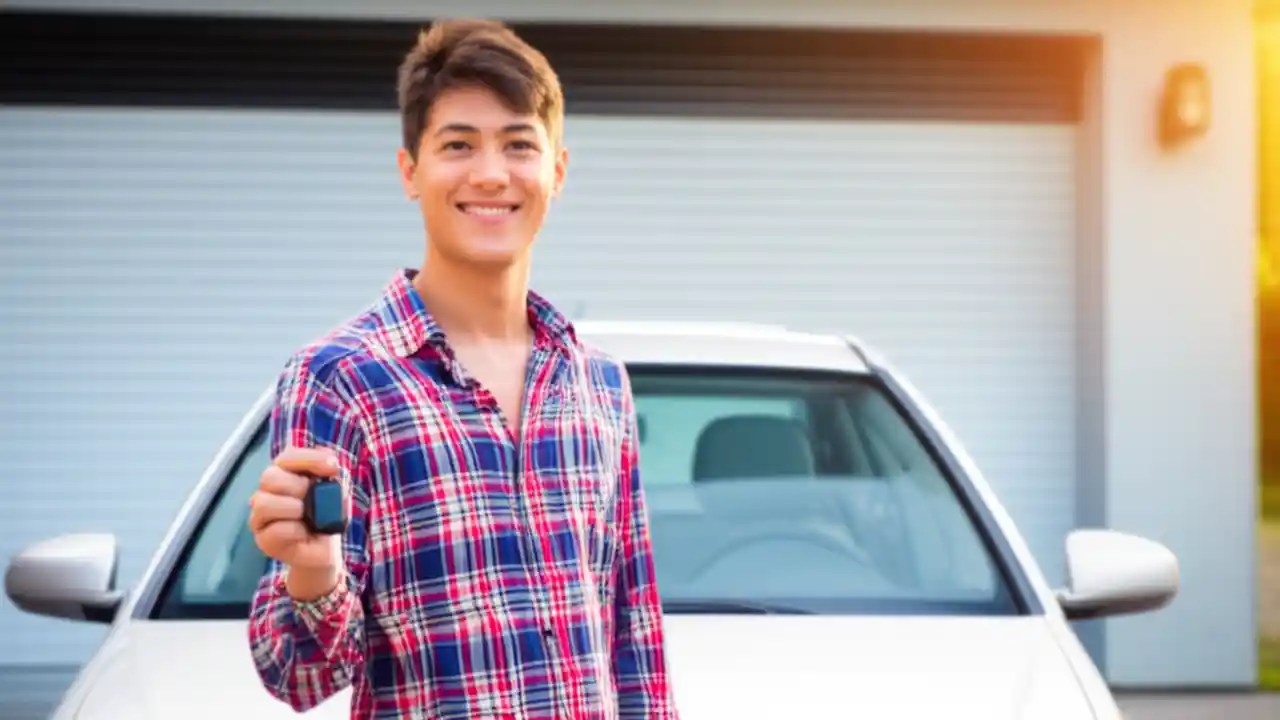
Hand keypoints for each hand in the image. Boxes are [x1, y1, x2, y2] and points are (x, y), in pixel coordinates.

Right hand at [249, 447, 345, 595]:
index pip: (287, 456)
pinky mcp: (263, 539)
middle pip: (269, 477)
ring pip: (264, 503)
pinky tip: (303, 534)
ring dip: (294, 509)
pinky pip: (275, 529)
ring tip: (306, 516)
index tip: (333, 468)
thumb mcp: (336, 490)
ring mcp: (261, 516)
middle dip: (299, 487)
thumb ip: (331, 473)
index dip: (310, 459)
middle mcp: (267, 491)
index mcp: (284, 473)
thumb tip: (331, 464)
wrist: (327, 548)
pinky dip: (295, 531)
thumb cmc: (328, 515)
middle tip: (315, 499)